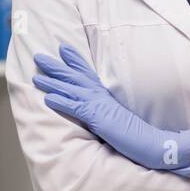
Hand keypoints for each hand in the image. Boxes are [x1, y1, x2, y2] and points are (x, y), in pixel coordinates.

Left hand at [33, 43, 189, 178]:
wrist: (154, 142)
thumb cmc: (138, 135)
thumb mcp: (118, 119)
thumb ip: (107, 112)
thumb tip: (99, 111)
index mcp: (107, 96)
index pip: (88, 74)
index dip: (75, 61)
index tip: (63, 49)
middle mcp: (102, 97)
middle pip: (76, 77)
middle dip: (56, 66)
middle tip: (39, 57)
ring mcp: (100, 106)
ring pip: (72, 89)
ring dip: (53, 82)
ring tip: (35, 76)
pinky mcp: (99, 118)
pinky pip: (77, 108)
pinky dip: (62, 101)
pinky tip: (48, 98)